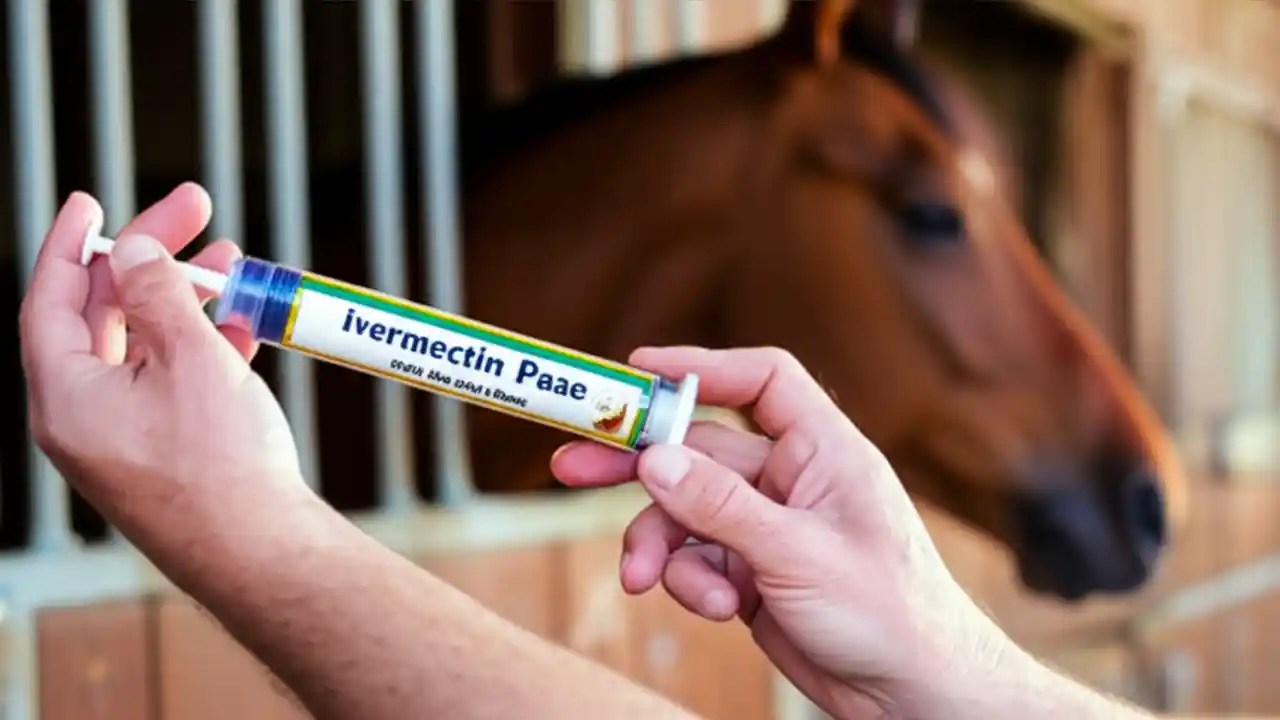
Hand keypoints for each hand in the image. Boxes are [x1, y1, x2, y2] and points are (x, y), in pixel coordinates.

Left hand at [19, 185, 308, 572]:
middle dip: (150, 262)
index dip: (73, 243)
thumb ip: (157, 293)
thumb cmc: (221, 464)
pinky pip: (170, 384)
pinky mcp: (163, 455)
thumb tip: (133, 250)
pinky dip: (201, 347)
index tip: (91, 200)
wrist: (261, 552)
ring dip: (184, 301)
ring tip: (231, 266)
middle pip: (102, 316)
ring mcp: (122, 440)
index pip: (52, 299)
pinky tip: (243, 327)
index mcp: (66, 396)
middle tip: (195, 215)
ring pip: (143, 348)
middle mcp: (82, 418)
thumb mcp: (190, 358)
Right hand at [551, 347, 1034, 718]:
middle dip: (638, 462)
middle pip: (699, 449)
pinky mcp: (750, 572)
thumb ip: (722, 506)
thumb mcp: (798, 554)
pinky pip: (696, 560)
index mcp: (823, 451)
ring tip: (639, 579)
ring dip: (658, 544)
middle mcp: (791, 480)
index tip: (639, 370)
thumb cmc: (890, 612)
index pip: (763, 381)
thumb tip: (655, 459)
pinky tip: (715, 608)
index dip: (701, 366)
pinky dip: (689, 582)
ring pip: (686, 514)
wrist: (912, 693)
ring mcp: (766, 528)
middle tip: (571, 466)